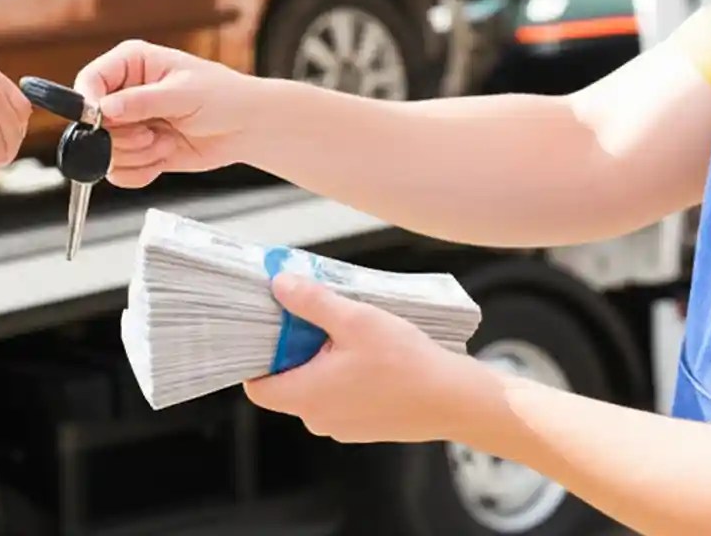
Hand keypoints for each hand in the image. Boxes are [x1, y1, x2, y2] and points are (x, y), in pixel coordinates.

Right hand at [73, 40, 260, 187]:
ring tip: (166, 141)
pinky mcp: (137, 151)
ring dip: (138, 155)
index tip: (102, 121)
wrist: (245, 128)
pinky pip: (119, 172)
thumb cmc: (224, 97)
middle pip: (92, 123)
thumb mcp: (183, 94)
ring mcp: (129, 124)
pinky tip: (164, 156)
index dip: (90, 104)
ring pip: (105, 152)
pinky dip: (142, 171)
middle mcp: (124, 93)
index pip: (90, 81)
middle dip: (123, 137)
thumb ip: (142, 101)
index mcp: (131, 63)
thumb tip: (105, 107)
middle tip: (152, 133)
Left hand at [243, 274, 490, 443]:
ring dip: (321, 361)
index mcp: (306, 396)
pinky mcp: (362, 425)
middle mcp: (317, 417)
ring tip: (345, 334)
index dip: (256, 358)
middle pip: (285, 382)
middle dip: (294, 351)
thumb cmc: (407, 364)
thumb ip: (312, 302)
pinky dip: (342, 375)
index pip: (256, 387)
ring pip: (314, 388)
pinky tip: (366, 355)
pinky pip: (337, 397)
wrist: (454, 399)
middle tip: (313, 320)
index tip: (267, 332)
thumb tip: (280, 285)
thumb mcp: (355, 320)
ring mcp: (341, 425)